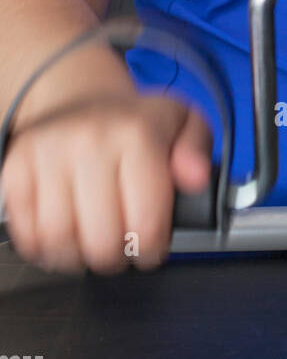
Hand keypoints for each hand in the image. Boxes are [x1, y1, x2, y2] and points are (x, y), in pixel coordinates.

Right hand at [0, 94, 212, 274]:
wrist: (81, 99)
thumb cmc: (135, 122)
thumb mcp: (184, 124)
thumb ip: (198, 150)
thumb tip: (196, 178)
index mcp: (136, 133)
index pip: (146, 222)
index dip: (152, 250)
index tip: (152, 247)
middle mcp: (89, 140)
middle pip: (101, 241)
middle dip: (118, 258)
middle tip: (123, 249)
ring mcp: (48, 154)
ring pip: (59, 242)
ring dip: (80, 259)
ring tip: (94, 246)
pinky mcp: (16, 169)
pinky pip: (26, 233)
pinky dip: (44, 249)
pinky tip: (65, 237)